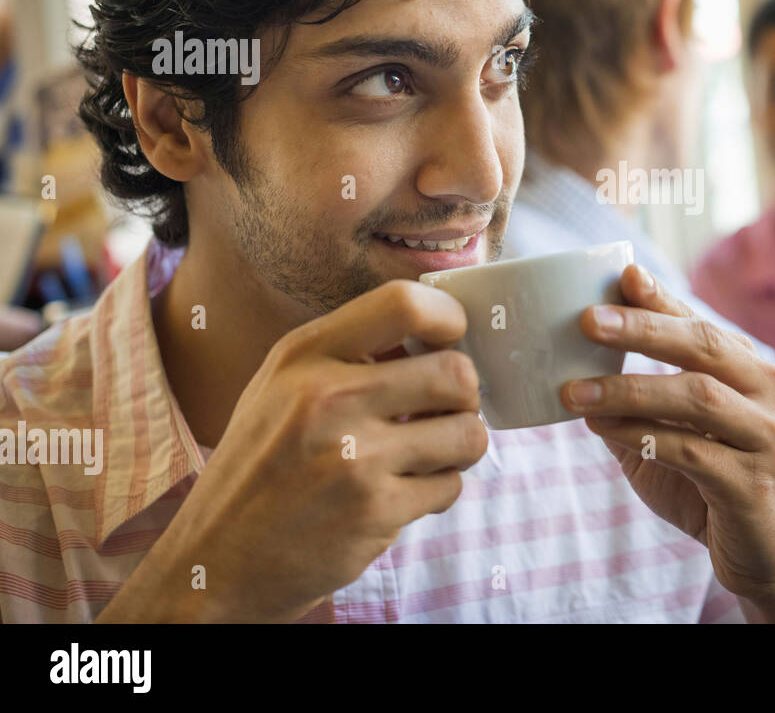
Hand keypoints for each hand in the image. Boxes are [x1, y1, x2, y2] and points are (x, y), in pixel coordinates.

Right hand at [97, 280, 487, 622]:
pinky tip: (402, 493)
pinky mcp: (375, 511)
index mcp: (304, 355)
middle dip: (464, 396)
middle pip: (455, 372)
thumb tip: (439, 336)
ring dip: (460, 446)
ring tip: (429, 454)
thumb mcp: (280, 386)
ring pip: (468, 433)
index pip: (404, 303)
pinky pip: (451, 486)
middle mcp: (328, 398)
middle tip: (444, 411)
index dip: (448, 319)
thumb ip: (349, 353)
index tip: (451, 340)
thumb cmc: (262, 465)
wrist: (219, 559)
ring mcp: (354, 458)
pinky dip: (438, 491)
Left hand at [561, 264, 774, 616]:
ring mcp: (768, 437)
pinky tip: (602, 428)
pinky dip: (642, 435)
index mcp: (753, 371)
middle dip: (644, 328)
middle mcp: (770, 392)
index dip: (662, 298)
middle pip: (705, 346)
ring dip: (629, 389)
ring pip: (696, 396)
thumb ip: (638, 401)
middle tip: (588, 320)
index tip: (622, 274)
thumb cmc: (712, 483)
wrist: (766, 554)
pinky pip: (691, 450)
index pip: (702, 323)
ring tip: (574, 390)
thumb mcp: (674, 433)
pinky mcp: (753, 483)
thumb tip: (574, 365)